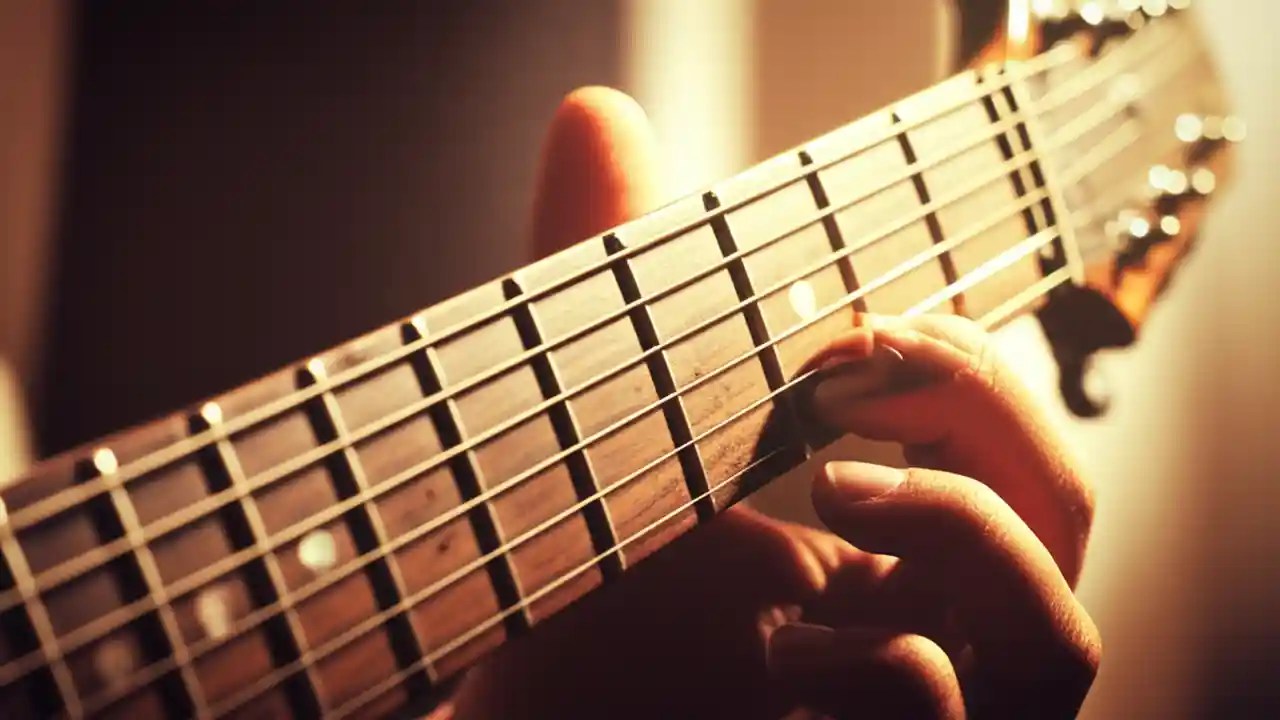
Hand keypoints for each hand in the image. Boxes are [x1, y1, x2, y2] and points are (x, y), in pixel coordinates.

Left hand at [444, 87, 1097, 718]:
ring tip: (835, 488)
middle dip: (983, 404)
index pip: (1003, 447)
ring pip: (1060, 632)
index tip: (854, 317)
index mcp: (892, 559)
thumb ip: (611, 282)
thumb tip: (598, 117)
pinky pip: (962, 717)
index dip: (964, 364)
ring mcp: (935, 717)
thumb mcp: (617, 426)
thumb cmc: (578, 615)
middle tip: (857, 358)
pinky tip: (782, 663)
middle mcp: (932, 633)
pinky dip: (895, 674)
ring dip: (961, 527)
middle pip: (1063, 511)